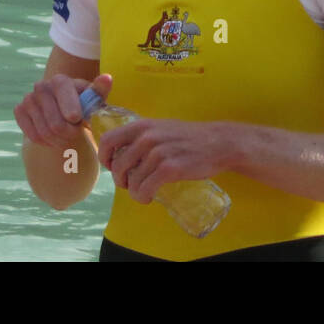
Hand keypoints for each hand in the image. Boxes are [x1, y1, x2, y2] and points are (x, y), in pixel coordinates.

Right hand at [15, 72, 111, 148]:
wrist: (64, 109)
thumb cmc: (84, 103)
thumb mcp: (95, 99)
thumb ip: (100, 90)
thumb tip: (106, 78)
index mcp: (60, 81)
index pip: (65, 103)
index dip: (73, 116)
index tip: (78, 120)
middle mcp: (41, 86)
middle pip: (56, 124)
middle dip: (70, 134)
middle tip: (76, 131)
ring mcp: (28, 98)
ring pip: (44, 133)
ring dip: (60, 140)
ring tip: (68, 135)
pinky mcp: (19, 110)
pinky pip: (33, 136)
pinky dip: (47, 142)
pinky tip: (54, 136)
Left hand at [97, 118, 234, 203]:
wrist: (218, 143)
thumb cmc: (189, 137)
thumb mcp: (162, 127)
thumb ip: (143, 135)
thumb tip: (124, 150)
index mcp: (142, 125)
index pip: (108, 140)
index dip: (104, 157)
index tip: (112, 166)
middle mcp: (147, 137)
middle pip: (117, 165)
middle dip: (120, 179)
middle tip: (129, 183)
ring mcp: (158, 153)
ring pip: (132, 180)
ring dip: (133, 192)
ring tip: (142, 192)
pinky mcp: (170, 168)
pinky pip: (145, 188)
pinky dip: (143, 197)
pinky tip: (148, 198)